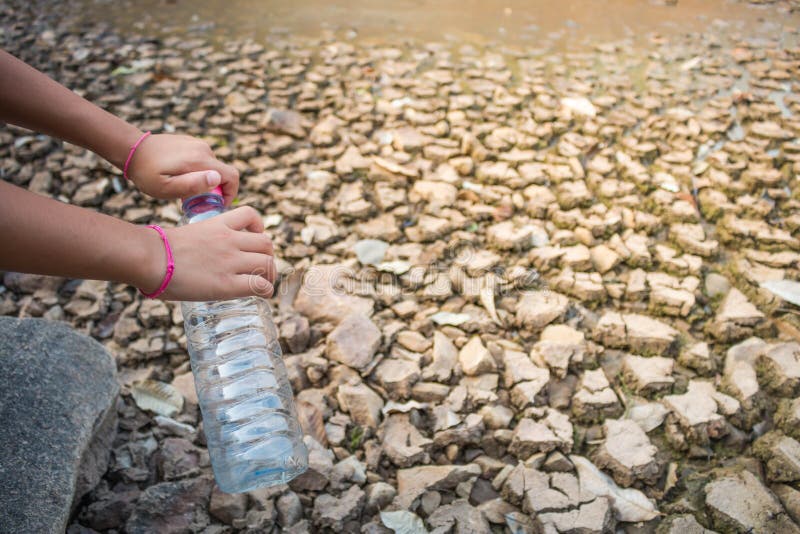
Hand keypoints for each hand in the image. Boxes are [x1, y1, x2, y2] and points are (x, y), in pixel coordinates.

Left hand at [126, 133, 238, 205]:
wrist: (131, 149)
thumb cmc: (146, 173)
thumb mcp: (166, 187)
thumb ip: (192, 185)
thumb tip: (217, 179)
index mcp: (200, 160)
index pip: (232, 176)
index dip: (231, 193)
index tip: (219, 204)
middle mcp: (203, 149)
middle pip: (222, 172)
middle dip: (215, 189)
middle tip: (195, 200)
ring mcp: (197, 143)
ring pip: (212, 167)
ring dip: (205, 180)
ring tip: (184, 188)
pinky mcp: (191, 142)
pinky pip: (203, 160)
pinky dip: (198, 171)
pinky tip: (180, 176)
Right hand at [135, 207, 276, 300]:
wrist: (150, 257)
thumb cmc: (159, 249)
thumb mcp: (188, 233)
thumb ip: (202, 239)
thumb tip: (196, 253)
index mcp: (218, 224)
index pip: (250, 215)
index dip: (258, 227)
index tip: (254, 237)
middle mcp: (229, 240)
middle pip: (266, 243)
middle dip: (268, 255)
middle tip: (261, 267)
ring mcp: (230, 261)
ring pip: (267, 263)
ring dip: (270, 274)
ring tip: (264, 283)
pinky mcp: (227, 283)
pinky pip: (260, 285)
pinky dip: (266, 290)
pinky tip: (263, 295)